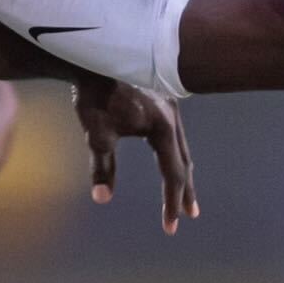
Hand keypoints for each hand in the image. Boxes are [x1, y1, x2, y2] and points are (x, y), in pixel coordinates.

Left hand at [73, 78, 198, 233]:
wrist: (94, 55)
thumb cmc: (95, 94)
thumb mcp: (97, 133)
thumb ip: (103, 167)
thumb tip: (102, 199)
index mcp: (164, 129)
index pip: (173, 174)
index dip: (171, 203)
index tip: (171, 227)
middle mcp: (173, 118)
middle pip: (184, 162)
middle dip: (184, 190)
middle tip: (189, 214)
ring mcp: (169, 106)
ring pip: (180, 146)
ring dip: (181, 170)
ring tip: (182, 191)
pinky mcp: (161, 97)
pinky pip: (172, 133)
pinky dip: (173, 151)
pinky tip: (168, 154)